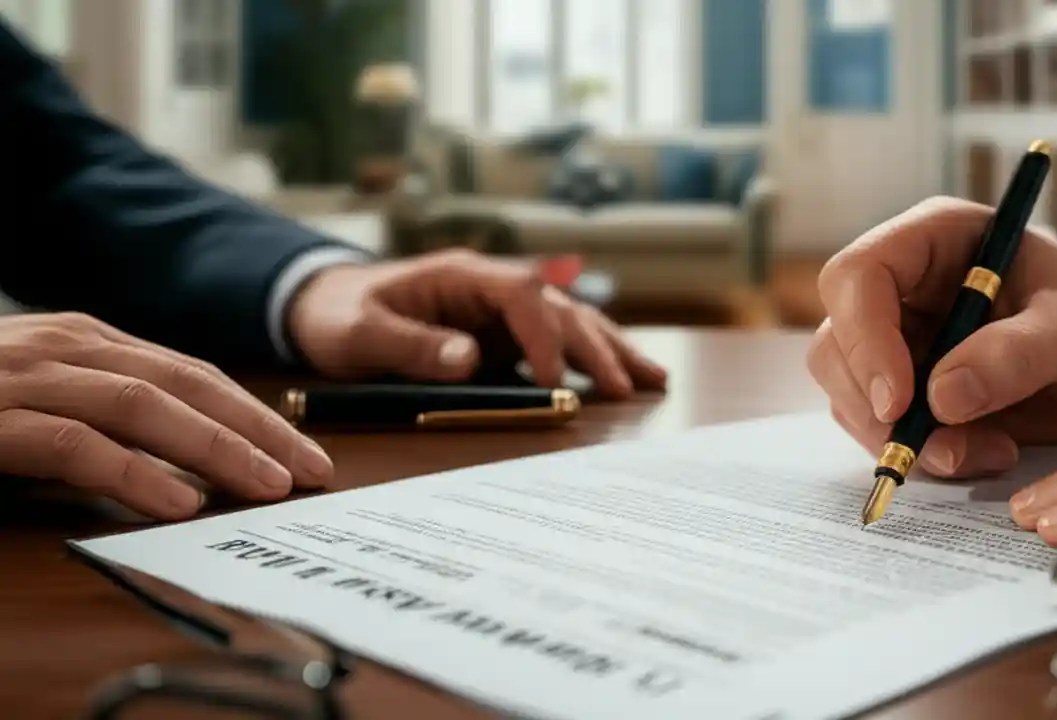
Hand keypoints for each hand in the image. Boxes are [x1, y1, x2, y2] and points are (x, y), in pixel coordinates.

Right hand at [0, 313, 331, 519]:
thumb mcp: (55, 395)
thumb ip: (117, 415)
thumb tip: (197, 465)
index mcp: (91, 342)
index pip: (196, 375)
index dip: (258, 415)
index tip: (308, 455)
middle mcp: (68, 348)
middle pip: (186, 385)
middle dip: (257, 430)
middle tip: (310, 472)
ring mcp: (28, 379)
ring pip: (141, 405)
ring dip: (212, 447)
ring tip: (264, 485)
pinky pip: (71, 444)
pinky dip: (129, 472)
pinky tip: (174, 501)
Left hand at [287, 250, 665, 398]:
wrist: (323, 305)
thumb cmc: (338, 314)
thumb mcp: (360, 333)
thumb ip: (410, 345)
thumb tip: (468, 358)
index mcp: (461, 275)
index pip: (520, 295)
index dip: (542, 335)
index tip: (552, 378)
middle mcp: (491, 288)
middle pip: (559, 309)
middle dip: (597, 346)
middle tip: (630, 386)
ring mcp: (500, 311)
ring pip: (569, 322)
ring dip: (610, 348)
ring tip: (653, 378)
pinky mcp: (501, 336)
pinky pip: (556, 343)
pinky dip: (591, 358)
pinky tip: (623, 374)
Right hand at [807, 197, 1056, 476]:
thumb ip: (1017, 354)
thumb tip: (941, 397)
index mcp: (934, 241)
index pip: (858, 276)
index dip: (865, 338)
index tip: (899, 402)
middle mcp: (902, 288)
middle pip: (838, 344)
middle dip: (880, 407)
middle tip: (943, 449)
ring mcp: (898, 341)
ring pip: (852, 396)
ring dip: (907, 440)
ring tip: (988, 452)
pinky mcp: (908, 391)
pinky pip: (882, 431)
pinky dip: (926, 456)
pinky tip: (987, 452)